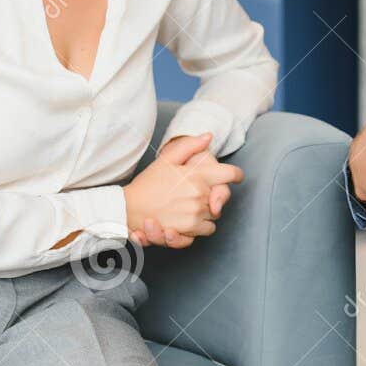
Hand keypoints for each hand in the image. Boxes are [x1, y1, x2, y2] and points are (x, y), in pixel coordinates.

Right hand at [124, 133, 243, 248]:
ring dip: (206, 211)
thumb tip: (208, 136)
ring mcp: (195, 213)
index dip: (236, 175)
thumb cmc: (147, 183)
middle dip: (212, 195)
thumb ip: (189, 146)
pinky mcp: (189, 229)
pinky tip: (187, 219)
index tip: (236, 177)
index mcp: (197, 175)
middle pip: (221, 196)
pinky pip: (207, 229)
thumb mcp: (166, 160)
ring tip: (188, 206)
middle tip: (194, 193)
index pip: (229, 174)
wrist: (129, 208)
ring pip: (215, 214)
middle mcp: (199, 194)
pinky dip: (200, 226)